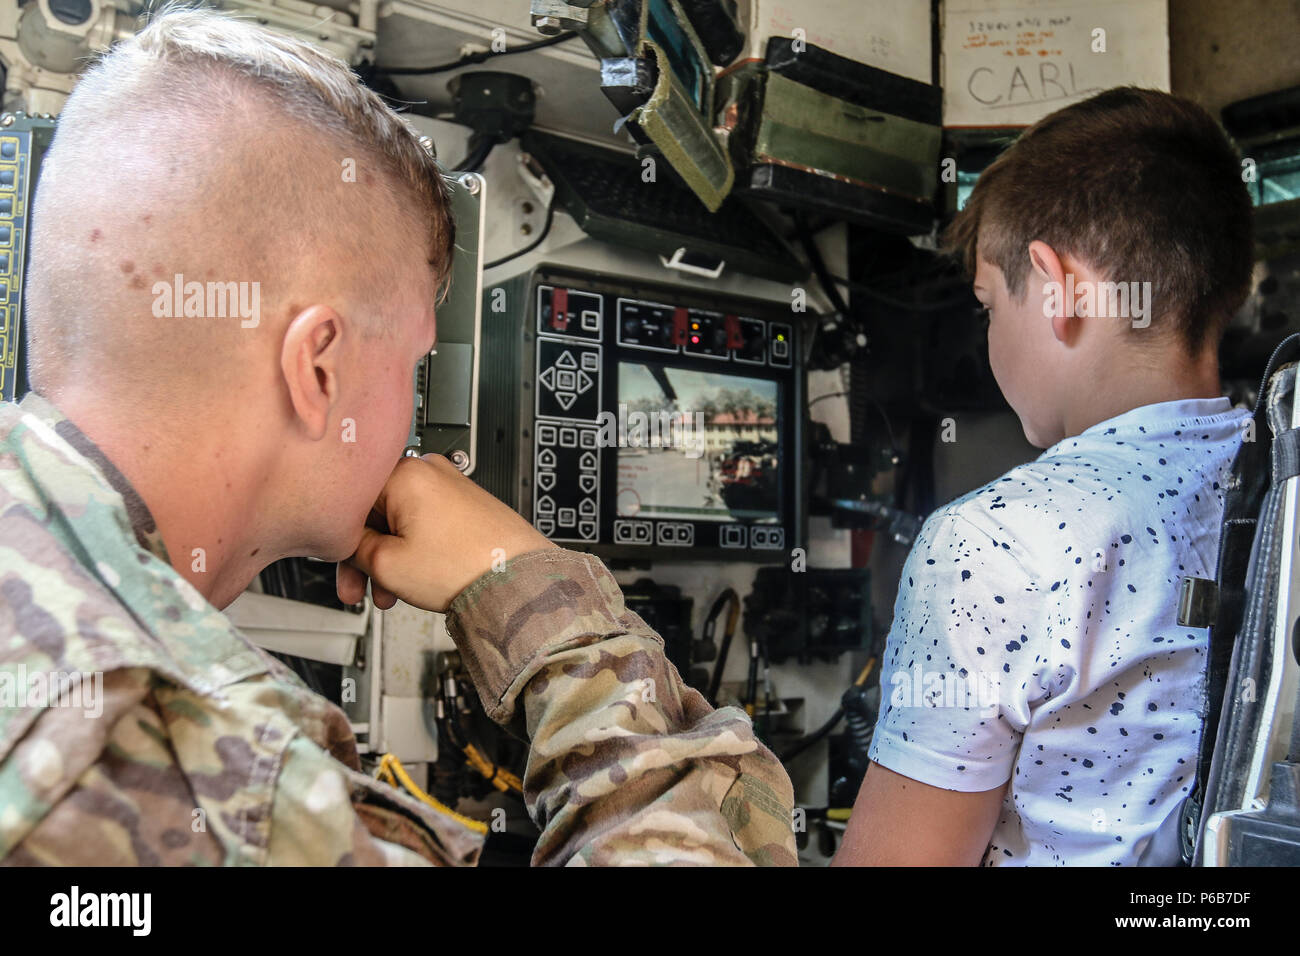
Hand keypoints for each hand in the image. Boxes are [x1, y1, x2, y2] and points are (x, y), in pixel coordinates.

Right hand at [336, 453, 556, 611]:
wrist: (518, 580)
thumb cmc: (467, 566)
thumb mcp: (388, 564)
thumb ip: (353, 548)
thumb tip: (343, 542)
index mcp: (404, 473)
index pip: (349, 501)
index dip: (338, 540)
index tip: (336, 565)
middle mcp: (427, 470)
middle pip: (374, 512)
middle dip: (364, 556)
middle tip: (356, 588)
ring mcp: (448, 485)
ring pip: (397, 521)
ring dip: (387, 558)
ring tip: (387, 593)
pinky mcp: (463, 503)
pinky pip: (422, 523)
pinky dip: (410, 550)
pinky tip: (408, 579)